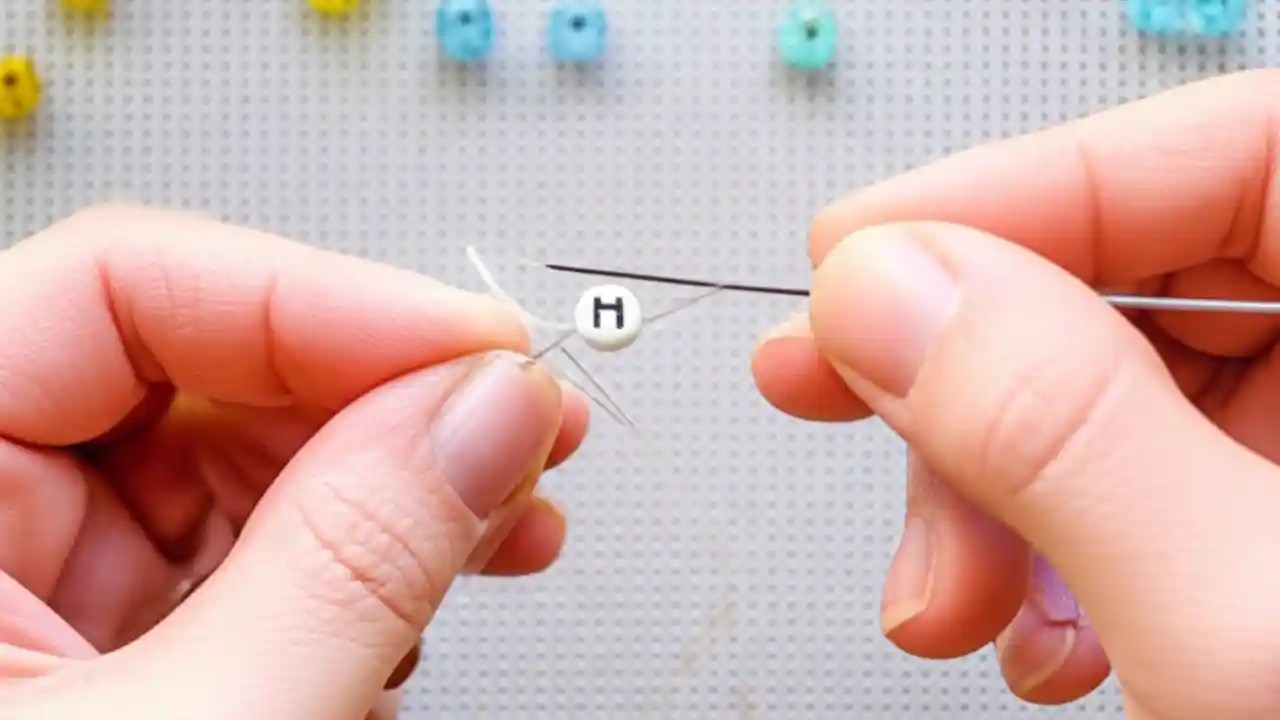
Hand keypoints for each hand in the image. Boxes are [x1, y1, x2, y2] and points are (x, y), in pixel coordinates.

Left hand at [0, 206, 588, 718]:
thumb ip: (350, 562)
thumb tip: (486, 409)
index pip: (114, 290)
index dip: (319, 297)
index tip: (474, 348)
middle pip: (204, 377)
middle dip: (389, 402)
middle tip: (519, 422)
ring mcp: (47, 595)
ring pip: (251, 470)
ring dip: (405, 488)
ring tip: (513, 512)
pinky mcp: (122, 657)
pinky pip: (259, 562)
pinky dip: (367, 571)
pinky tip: (438, 586)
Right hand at [752, 69, 1279, 719]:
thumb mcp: (1246, 637)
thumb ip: (1065, 439)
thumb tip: (889, 294)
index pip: (1229, 152)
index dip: (1021, 191)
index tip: (861, 265)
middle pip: (1150, 271)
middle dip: (973, 368)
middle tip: (843, 403)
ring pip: (1114, 385)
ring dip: (990, 484)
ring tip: (953, 596)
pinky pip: (1130, 477)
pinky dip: (1043, 544)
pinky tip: (1032, 624)